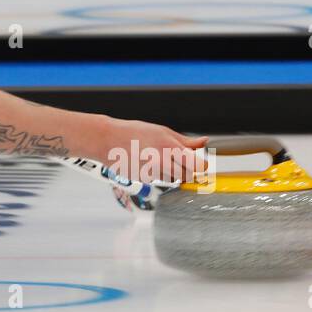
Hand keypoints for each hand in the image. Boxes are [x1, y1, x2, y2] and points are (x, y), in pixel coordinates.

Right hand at [89, 116, 207, 183]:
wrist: (108, 140)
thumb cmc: (134, 132)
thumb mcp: (162, 131)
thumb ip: (185, 141)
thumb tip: (204, 142)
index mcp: (170, 147)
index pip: (198, 166)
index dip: (201, 166)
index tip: (200, 164)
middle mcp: (163, 162)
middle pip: (187, 176)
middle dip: (186, 170)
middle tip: (176, 160)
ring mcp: (153, 172)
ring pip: (173, 179)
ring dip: (170, 172)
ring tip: (156, 158)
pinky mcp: (144, 179)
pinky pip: (158, 180)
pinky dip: (156, 174)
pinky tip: (146, 162)